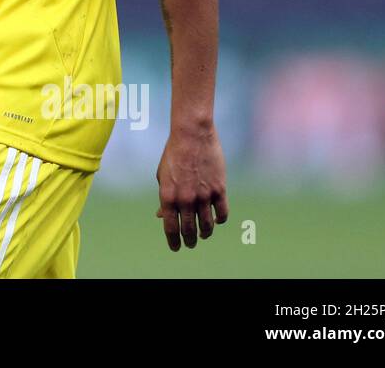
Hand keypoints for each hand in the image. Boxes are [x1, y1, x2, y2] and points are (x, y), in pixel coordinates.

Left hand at [155, 121, 228, 250]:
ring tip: (203, 235)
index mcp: (168, 196)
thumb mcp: (162, 177)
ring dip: (205, 233)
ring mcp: (204, 195)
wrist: (192, 135)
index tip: (176, 248)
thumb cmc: (173, 155)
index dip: (173, 241)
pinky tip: (217, 221)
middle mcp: (185, 199)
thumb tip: (161, 217)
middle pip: (189, 229)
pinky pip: (222, 213)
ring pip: (207, 225)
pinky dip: (220, 220)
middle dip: (189, 240)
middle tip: (190, 244)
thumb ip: (164, 198)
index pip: (171, 227)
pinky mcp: (219, 190)